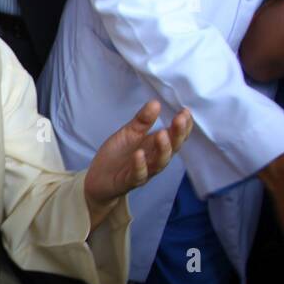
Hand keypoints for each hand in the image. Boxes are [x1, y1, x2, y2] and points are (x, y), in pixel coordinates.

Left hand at [84, 101, 191, 216]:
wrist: (98, 178)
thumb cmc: (117, 155)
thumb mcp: (129, 132)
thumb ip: (143, 120)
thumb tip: (155, 102)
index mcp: (156, 147)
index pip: (176, 137)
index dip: (183, 126)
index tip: (186, 111)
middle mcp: (154, 160)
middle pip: (172, 149)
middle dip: (178, 134)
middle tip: (180, 119)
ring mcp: (143, 172)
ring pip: (159, 163)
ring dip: (163, 149)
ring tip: (162, 134)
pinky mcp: (129, 181)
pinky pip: (137, 175)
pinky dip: (139, 164)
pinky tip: (139, 154)